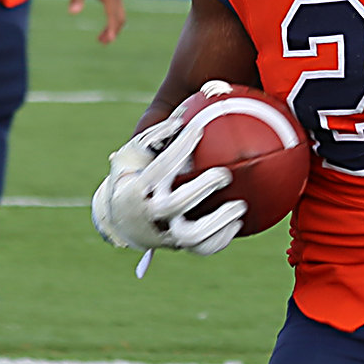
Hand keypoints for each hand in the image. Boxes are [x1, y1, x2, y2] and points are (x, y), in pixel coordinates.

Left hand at [68, 0, 126, 44]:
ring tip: (100, 40)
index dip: (111, 28)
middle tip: (102, 43)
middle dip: (113, 32)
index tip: (108, 39)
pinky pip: (117, 13)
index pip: (113, 14)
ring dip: (113, 29)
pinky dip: (113, 23)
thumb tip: (73, 12)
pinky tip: (104, 30)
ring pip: (120, 17)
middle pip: (120, 18)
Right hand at [91, 107, 246, 254]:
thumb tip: (184, 114)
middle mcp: (150, 212)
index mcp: (139, 186)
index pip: (159, 167)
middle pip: (174, 205)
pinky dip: (221, 240)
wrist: (123, 218)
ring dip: (217, 222)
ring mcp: (164, 233)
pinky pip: (202, 249)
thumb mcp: (136, 150)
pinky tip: (238, 224)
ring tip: (240, 206)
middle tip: (224, 174)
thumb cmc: (136, 172)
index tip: (198, 129)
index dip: (178, 148)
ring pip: (191, 236)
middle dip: (201, 189)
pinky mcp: (177, 246)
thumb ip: (156, 131)